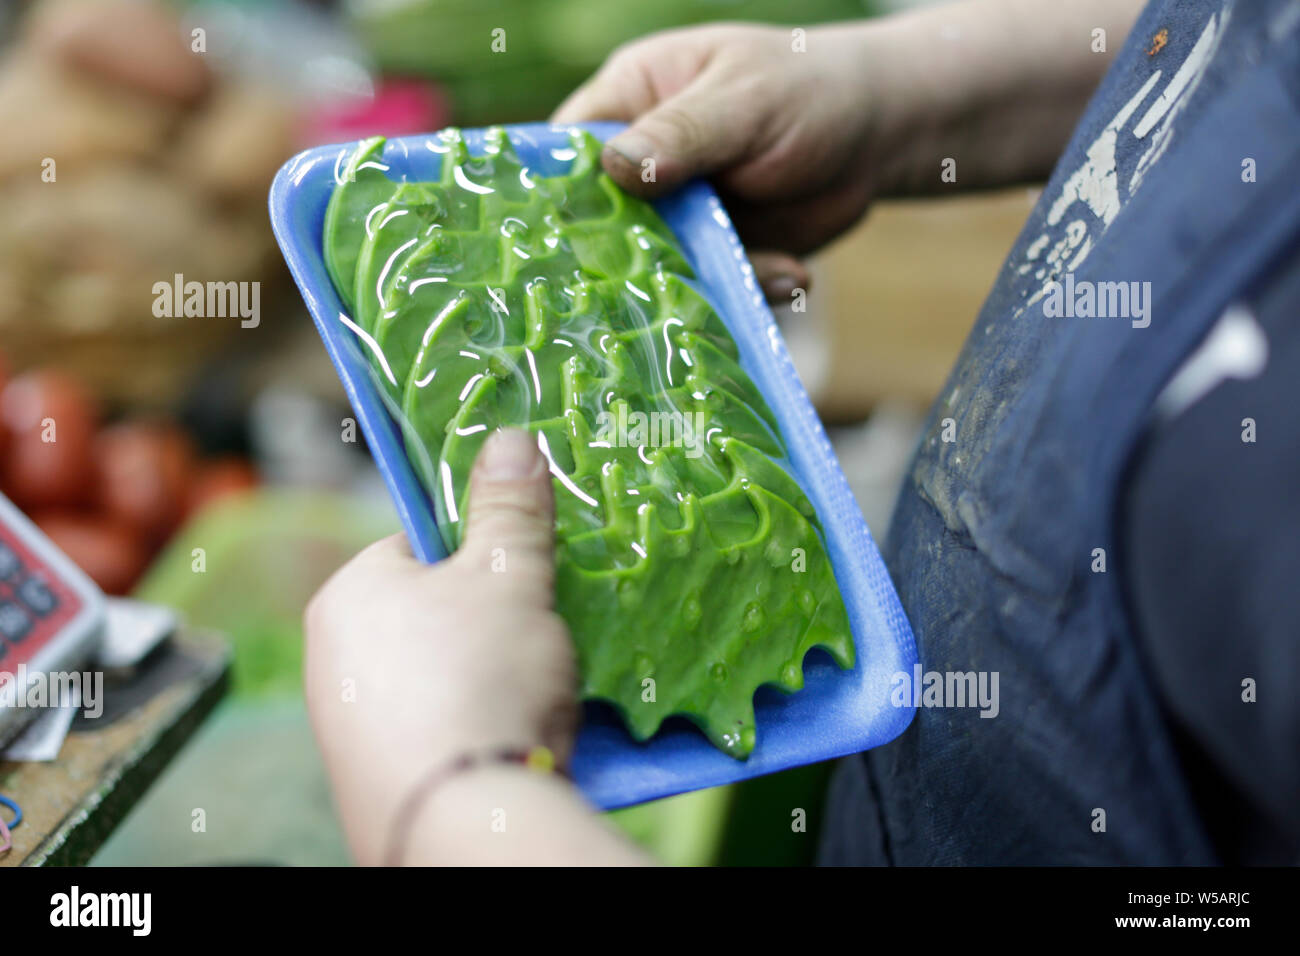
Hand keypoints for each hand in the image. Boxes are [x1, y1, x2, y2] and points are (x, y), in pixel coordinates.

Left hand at [304, 429, 577, 864]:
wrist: (461, 820)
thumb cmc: (480, 678)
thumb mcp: (509, 576)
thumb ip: (509, 507)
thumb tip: (510, 437)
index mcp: (349, 593)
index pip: (419, 546)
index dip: (480, 555)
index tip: (521, 579)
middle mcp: (329, 659)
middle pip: (428, 615)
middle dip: (485, 625)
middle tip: (533, 642)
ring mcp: (344, 728)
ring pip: (433, 678)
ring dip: (482, 681)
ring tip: (527, 699)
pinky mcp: (368, 782)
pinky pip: (430, 734)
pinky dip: (469, 732)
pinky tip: (502, 744)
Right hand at [552, 22, 887, 297]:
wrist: (880, 134)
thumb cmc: (809, 87)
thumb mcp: (746, 101)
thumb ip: (685, 133)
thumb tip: (616, 166)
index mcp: (628, 102)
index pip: (568, 153)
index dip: (558, 198)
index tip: (568, 241)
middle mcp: (641, 166)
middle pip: (605, 224)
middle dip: (633, 259)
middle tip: (665, 287)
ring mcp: (676, 216)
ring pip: (659, 267)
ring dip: (707, 283)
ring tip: (772, 273)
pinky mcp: (714, 255)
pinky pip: (711, 287)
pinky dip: (751, 290)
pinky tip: (794, 276)